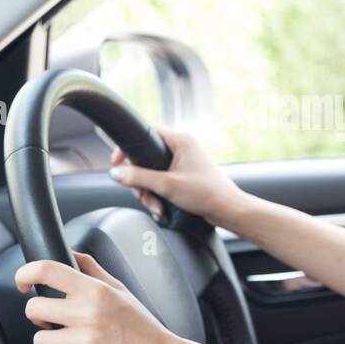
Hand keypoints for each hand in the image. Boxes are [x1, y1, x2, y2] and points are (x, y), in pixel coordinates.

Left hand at [15, 251, 184, 343]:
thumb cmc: (143, 327)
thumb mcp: (121, 290)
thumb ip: (93, 270)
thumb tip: (70, 254)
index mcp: (96, 291)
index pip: (47, 270)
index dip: (25, 273)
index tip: (23, 282)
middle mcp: (88, 314)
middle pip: (34, 308)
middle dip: (40, 316)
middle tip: (55, 320)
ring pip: (40, 340)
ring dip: (53, 343)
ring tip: (76, 343)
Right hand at [108, 123, 247, 225]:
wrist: (228, 210)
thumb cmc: (206, 193)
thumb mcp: (167, 185)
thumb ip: (139, 178)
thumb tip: (116, 173)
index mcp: (180, 140)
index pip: (146, 133)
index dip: (128, 147)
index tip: (117, 162)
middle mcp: (182, 147)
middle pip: (145, 157)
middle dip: (140, 180)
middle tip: (142, 193)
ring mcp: (183, 162)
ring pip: (152, 172)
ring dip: (149, 191)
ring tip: (156, 205)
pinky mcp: (184, 176)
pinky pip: (162, 181)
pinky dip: (158, 194)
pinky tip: (161, 207)